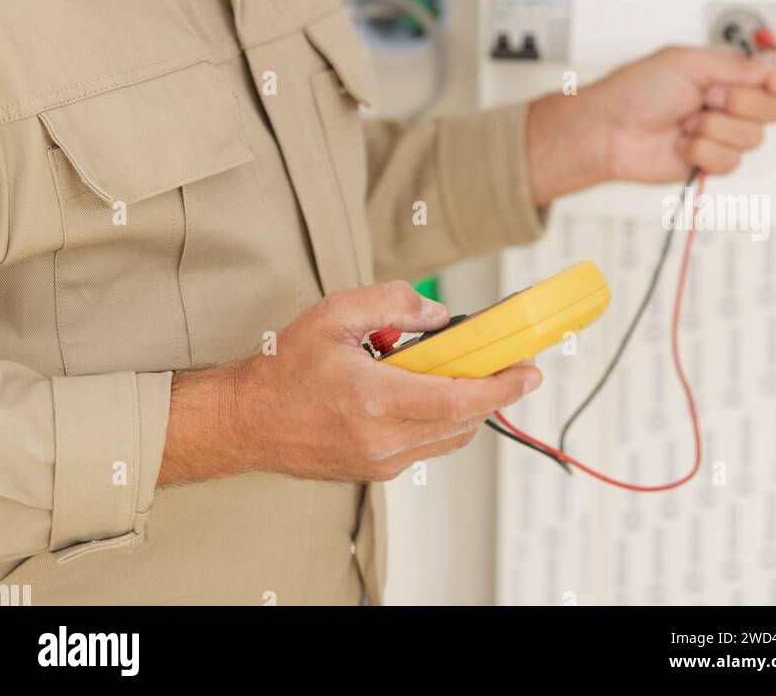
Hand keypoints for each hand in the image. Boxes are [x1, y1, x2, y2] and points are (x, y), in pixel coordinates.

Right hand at [159, 282, 542, 486]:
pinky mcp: (375, 472)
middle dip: (492, 390)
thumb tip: (437, 314)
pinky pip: (427, 447)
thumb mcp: (335, 313)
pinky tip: (426, 389)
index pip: (459, 399)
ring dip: (467, 405)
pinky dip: (440, 419)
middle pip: (463, 419)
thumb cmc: (284, 369)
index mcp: (375, 400)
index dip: (502, 385)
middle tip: (506, 360)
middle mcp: (382, 440)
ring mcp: (380, 462)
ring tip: (462, 369)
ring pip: (449, 437)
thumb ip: (392, 303)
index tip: (530, 370)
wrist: (246, 421)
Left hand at [527, 45, 775, 202]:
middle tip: (707, 97)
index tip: (775, 81)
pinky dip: (703, 151)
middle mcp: (729, 103)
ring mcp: (721, 133)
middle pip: (774, 109)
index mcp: (726, 73)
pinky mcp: (711, 162)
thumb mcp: (688, 62)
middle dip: (740, 104)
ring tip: (686, 121)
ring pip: (754, 138)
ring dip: (714, 127)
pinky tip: (681, 142)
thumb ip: (738, 66)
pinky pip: (731, 162)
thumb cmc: (636, 90)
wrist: (609, 130)